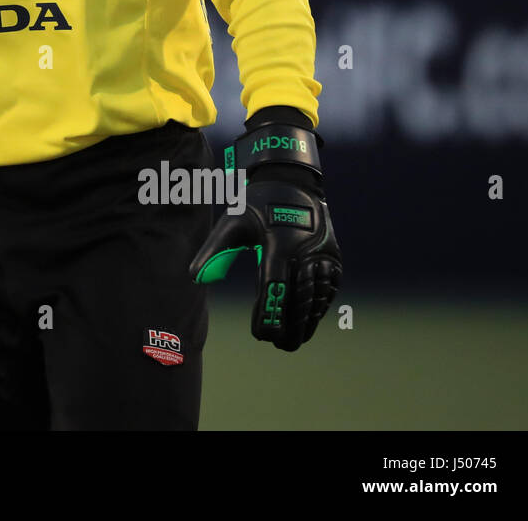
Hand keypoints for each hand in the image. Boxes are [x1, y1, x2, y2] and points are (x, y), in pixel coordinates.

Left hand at [189, 114, 341, 350]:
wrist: (291, 182)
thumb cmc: (255, 205)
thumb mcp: (230, 223)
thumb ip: (213, 252)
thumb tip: (194, 278)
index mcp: (278, 245)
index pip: (273, 288)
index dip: (269, 314)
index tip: (261, 335)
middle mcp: (304, 251)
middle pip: (298, 298)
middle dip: (290, 325)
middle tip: (281, 346)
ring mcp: (322, 253)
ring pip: (316, 295)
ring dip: (307, 320)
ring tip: (295, 339)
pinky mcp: (333, 255)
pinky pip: (328, 287)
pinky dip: (320, 305)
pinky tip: (310, 319)